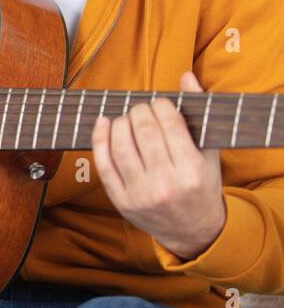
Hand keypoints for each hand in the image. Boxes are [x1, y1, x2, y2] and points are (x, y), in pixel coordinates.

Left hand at [92, 71, 226, 258]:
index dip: (161, 106)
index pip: (170, 125)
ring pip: (120, 146)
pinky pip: (103, 164)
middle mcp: (166, 183)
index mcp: (192, 171)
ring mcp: (141, 194)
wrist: (193, 230)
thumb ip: (198, 114)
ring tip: (126, 118)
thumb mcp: (209, 153)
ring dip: (119, 122)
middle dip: (139, 111)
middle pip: (143, 132)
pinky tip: (103, 124)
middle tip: (141, 109)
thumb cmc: (202, 185)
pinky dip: (99, 139)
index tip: (159, 103)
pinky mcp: (121, 200)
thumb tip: (186, 77)